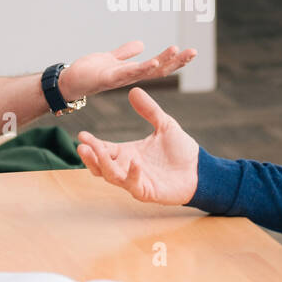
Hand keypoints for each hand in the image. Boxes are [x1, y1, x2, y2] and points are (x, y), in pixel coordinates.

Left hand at [59, 41, 195, 99]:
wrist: (69, 82)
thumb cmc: (89, 72)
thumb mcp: (110, 58)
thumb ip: (125, 53)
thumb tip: (141, 44)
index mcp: (132, 71)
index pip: (159, 65)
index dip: (175, 60)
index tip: (191, 51)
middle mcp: (130, 77)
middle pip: (159, 69)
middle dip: (177, 61)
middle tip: (194, 51)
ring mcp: (121, 78)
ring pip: (148, 71)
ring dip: (163, 61)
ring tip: (178, 51)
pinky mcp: (108, 77)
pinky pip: (128, 73)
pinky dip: (142, 67)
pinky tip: (153, 61)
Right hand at [76, 88, 198, 204]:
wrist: (200, 169)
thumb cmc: (181, 150)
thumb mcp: (164, 125)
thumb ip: (149, 110)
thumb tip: (133, 90)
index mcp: (128, 153)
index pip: (104, 149)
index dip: (92, 143)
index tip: (81, 134)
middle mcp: (127, 168)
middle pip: (101, 165)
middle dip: (90, 156)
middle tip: (81, 146)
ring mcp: (135, 181)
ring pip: (111, 176)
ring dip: (103, 165)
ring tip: (97, 152)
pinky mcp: (146, 191)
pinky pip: (134, 184)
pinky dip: (132, 173)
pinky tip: (135, 161)